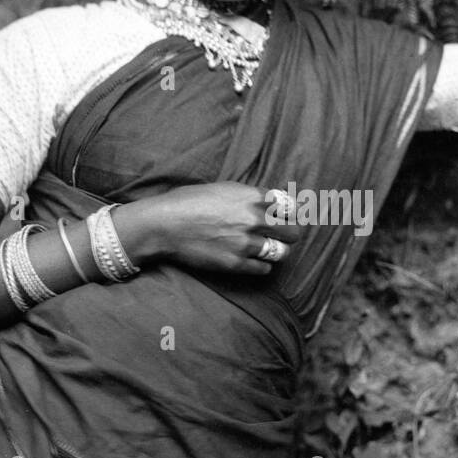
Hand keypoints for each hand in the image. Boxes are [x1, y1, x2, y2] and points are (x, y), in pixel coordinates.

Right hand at [120, 183, 300, 276]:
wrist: (164, 224)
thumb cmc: (187, 201)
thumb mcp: (222, 188)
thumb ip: (248, 196)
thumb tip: (267, 202)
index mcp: (253, 197)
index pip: (290, 205)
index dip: (290, 212)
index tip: (286, 216)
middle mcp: (254, 219)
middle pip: (293, 231)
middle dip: (290, 233)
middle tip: (282, 235)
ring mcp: (246, 243)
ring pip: (281, 252)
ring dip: (277, 250)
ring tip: (268, 249)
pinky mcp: (236, 264)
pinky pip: (263, 269)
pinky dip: (262, 265)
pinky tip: (254, 260)